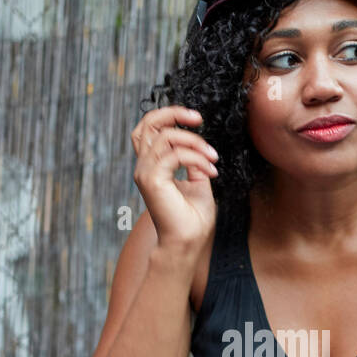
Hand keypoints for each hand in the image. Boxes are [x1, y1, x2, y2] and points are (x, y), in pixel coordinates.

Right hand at [131, 105, 218, 252]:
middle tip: (199, 120)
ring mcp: (145, 172)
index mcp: (152, 165)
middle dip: (174, 113)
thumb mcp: (198, 182)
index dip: (170, 115)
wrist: (188, 242)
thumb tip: (200, 147)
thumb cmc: (192, 219)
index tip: (196, 120)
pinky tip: (210, 171)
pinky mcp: (152, 180)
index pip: (149, 128)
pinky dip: (197, 158)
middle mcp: (144, 166)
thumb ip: (194, 161)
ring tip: (213, 159)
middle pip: (148, 123)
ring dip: (196, 143)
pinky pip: (175, 155)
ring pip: (167, 136)